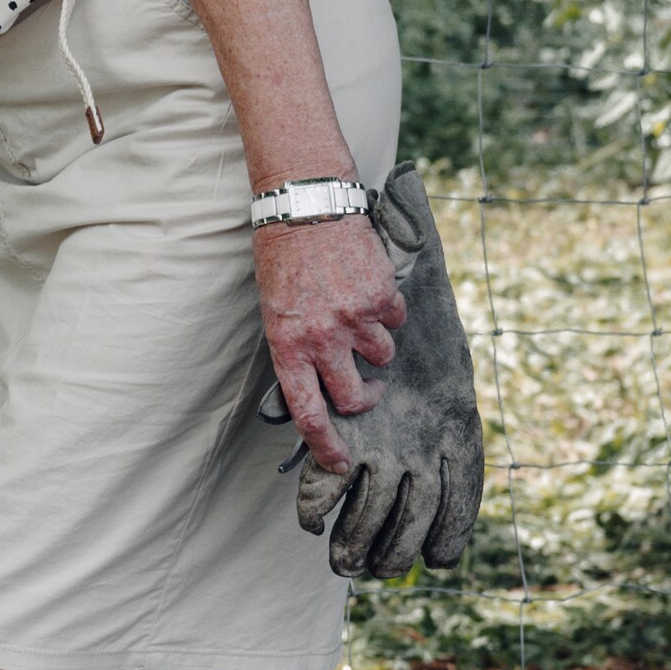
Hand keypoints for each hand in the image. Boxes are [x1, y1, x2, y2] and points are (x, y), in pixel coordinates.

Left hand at [254, 213, 404, 472]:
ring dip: (375, 344)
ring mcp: (355, 319)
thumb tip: (318, 390)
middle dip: (366, 398)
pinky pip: (396, 320)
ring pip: (383, 357)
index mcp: (288, 347)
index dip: (325, 446)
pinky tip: (368, 287)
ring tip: (357, 313)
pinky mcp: (382, 296)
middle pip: (356, 397)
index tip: (339, 463)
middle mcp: (322, 339)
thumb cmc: (282, 259)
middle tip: (369, 389)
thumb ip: (296, 350)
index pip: (308, 413)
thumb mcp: (274, 312)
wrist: (306, 206)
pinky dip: (388, 311)